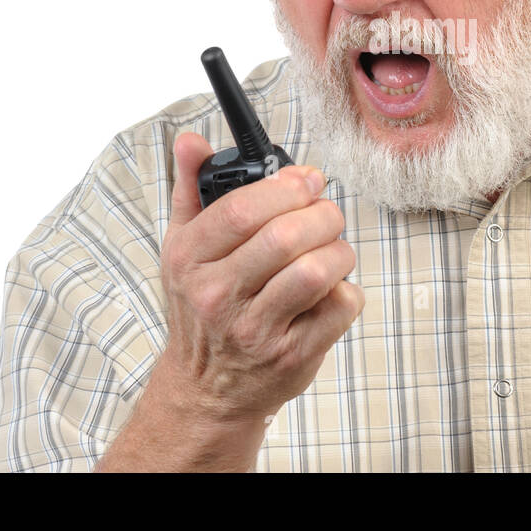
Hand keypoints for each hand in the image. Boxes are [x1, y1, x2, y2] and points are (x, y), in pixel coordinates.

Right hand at [158, 132, 363, 422]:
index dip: (285, 187)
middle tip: (326, 212)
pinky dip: (347, 288)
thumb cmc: (202, 308)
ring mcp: (255, 330)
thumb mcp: (183, 247)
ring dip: (338, 249)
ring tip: (331, 248)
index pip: (241, 211)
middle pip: (285, 237)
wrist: (205, 390)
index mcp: (190, 260)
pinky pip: (340, 305)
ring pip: (317, 270)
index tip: (307, 180)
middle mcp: (218, 296)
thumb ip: (191, 188)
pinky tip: (330, 289)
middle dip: (321, 214)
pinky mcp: (292, 355)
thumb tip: (191, 140)